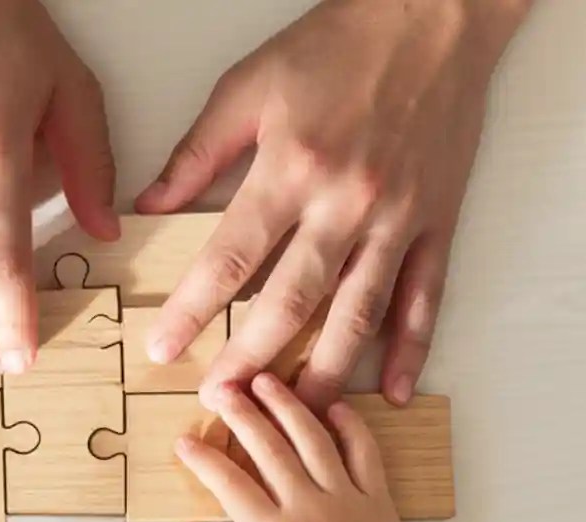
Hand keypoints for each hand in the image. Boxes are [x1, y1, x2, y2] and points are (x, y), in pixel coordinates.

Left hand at [138, 0, 531, 408]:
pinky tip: (388, 392)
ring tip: (290, 417)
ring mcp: (397, 219)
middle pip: (291, 301)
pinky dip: (409, 349)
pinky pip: (424, 299)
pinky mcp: (437, 224)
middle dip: (250, 358)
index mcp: (292, 169)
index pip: (232, 259)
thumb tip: (148, 207)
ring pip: (357, 314)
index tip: (163, 348)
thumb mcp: (248, 88)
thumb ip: (196, 155)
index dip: (194, 310)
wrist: (433, 17)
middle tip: (219, 400)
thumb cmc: (337, 45)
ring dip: (322, 372)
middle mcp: (346, 203)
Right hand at [175, 374, 428, 521]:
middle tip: (220, 389)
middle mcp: (310, 508)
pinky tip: (333, 405)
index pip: (229, 485)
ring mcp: (348, 498)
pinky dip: (350, 424)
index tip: (182, 440)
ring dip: (287, 404)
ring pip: (313, 439)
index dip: (203, 459)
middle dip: (240, 414)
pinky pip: (365, 451)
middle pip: (269, 448)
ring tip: (265, 379)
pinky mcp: (378, 498)